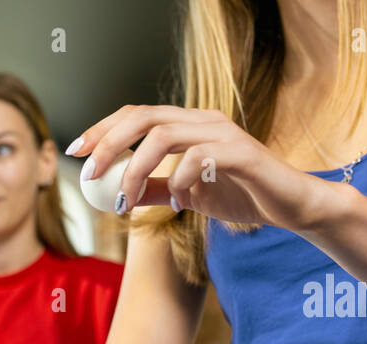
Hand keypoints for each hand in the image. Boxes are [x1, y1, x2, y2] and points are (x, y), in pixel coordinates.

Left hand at [69, 104, 337, 231]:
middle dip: (109, 143)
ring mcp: (223, 133)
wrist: (290, 206)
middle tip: (89, 173)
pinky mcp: (241, 152)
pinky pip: (196, 158)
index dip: (103, 129)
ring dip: (135, 170)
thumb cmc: (242, 196)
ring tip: (125, 201)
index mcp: (190, 125)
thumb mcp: (188, 196)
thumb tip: (118, 193)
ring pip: (164, 135)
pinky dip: (178, 183)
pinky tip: (180, 206)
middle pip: (144, 116)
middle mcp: (204, 120)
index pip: (138, 115)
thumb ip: (157, 190)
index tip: (77, 152)